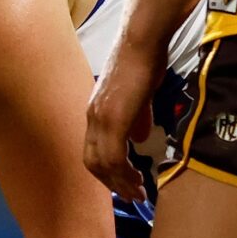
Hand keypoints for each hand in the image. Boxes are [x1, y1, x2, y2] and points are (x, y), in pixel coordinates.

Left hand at [82, 37, 159, 201]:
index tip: (124, 183)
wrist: (143, 42)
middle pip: (92, 163)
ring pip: (102, 164)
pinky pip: (113, 156)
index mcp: (96, 113)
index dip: (106, 171)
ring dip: (119, 183)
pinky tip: (138, 179)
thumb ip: (137, 119)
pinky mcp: (112, 119)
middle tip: (131, 196)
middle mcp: (92, 118)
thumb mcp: (139, 96)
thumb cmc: (144, 62)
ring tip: (137, 193)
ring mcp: (100, 119)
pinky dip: (124, 173)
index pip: (93, 152)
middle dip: (111, 183)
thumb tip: (138, 139)